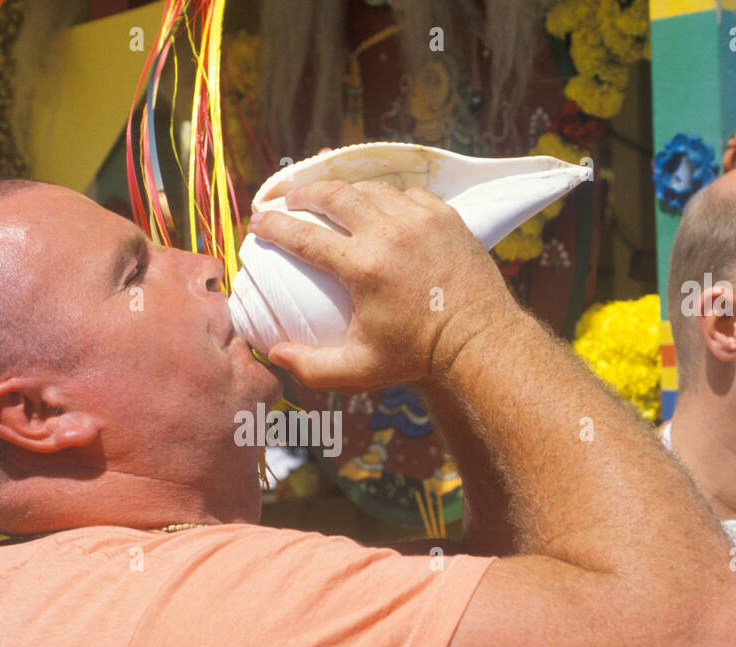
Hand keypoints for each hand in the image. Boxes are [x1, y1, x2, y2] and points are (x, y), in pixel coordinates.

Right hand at [246, 179, 511, 391]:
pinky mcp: (444, 215)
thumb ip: (313, 366)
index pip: (304, 236)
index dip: (274, 226)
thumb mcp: (360, 369)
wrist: (478, 339)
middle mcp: (388, 234)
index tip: (257, 223)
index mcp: (363, 267)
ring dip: (345, 191)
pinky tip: (379, 208)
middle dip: (304, 193)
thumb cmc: (416, 355)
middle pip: (333, 195)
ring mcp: (419, 219)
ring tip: (332, 200)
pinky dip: (386, 198)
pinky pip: (405, 194)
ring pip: (370, 188)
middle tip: (291, 200)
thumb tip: (274, 354)